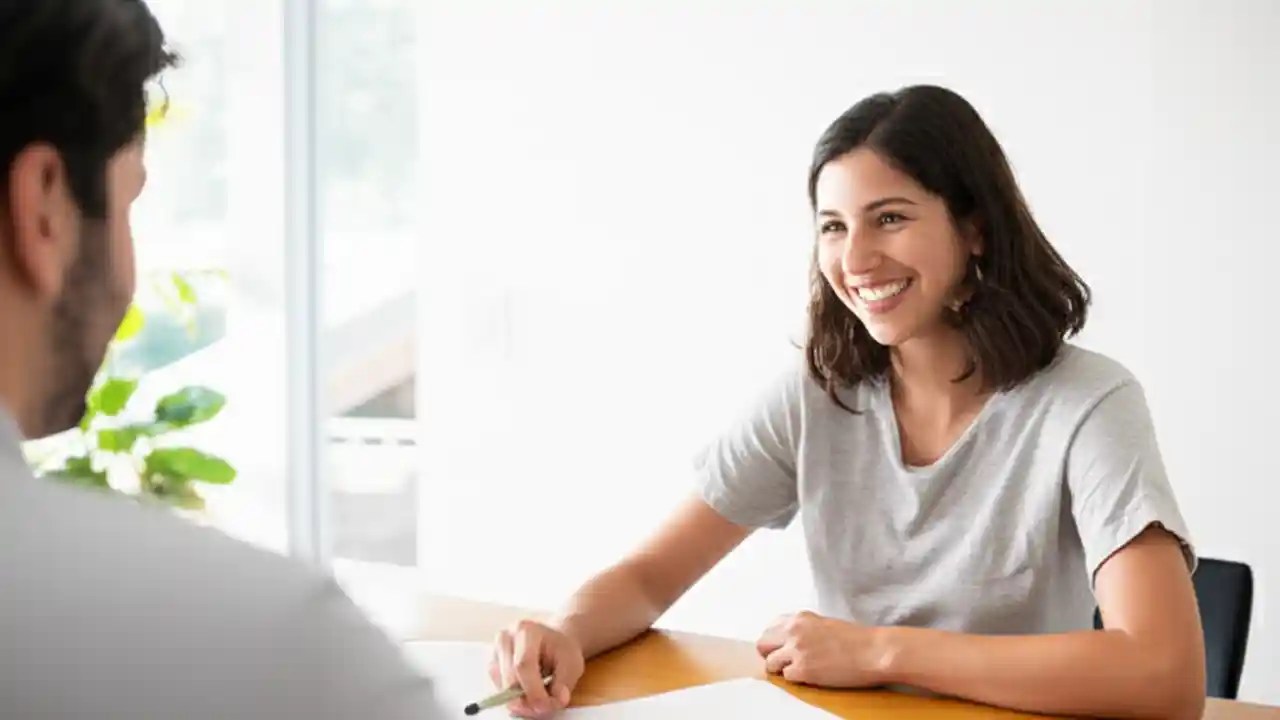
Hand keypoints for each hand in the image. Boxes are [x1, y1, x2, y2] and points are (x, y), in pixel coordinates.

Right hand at [489, 619, 585, 717]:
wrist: (551, 641)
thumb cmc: (561, 650)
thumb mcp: (572, 663)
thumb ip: (563, 684)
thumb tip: (553, 701)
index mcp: (527, 630)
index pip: (523, 664)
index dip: (533, 691)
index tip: (546, 706)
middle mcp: (506, 638)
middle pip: (509, 679)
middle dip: (527, 700)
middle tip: (544, 708)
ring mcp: (495, 652)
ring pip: (502, 687)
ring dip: (520, 700)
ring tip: (540, 697)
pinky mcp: (492, 665)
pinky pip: (499, 689)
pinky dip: (514, 697)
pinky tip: (529, 692)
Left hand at [756, 611, 893, 687]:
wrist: (874, 651)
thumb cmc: (857, 639)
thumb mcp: (824, 624)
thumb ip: (805, 628)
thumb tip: (792, 640)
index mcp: (800, 617)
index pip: (770, 627)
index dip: (775, 641)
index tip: (781, 648)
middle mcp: (794, 631)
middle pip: (762, 644)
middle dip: (770, 654)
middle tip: (783, 662)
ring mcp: (796, 650)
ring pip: (770, 662)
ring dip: (782, 668)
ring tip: (799, 670)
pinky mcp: (803, 670)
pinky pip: (786, 677)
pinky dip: (796, 679)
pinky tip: (811, 676)